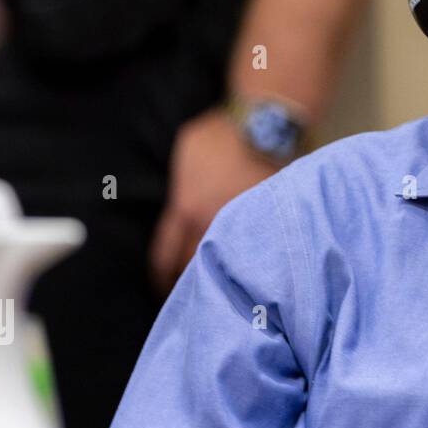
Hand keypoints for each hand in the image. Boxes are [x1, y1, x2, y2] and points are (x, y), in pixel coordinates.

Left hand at [148, 108, 279, 296]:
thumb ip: (178, 192)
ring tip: (218, 290)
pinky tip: (247, 270)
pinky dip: (247, 263)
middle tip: (189, 299)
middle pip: (194, 271)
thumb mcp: (184, 155)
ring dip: (219, 279)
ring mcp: (242, 227)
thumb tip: (178, 213)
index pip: (166, 259)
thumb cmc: (219, 135)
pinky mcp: (266, 225)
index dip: (161, 278)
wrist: (264, 127)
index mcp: (186, 211)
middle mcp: (212, 224)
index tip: (161, 287)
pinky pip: (251, 252)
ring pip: (226, 267)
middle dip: (189, 286)